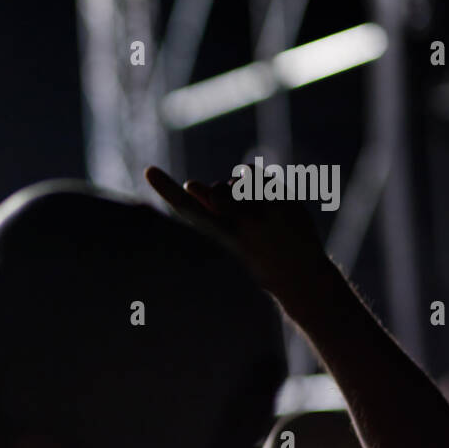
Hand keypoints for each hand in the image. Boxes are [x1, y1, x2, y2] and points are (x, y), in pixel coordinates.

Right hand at [144, 165, 329, 297]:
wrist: (299, 276)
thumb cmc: (253, 257)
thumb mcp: (225, 238)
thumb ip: (207, 212)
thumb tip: (190, 185)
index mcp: (221, 238)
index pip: (187, 209)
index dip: (166, 189)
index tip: (150, 170)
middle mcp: (241, 226)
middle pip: (215, 189)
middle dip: (217, 191)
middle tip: (230, 208)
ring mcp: (266, 213)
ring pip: (238, 178)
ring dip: (240, 187)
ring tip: (255, 212)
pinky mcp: (282, 202)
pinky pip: (256, 175)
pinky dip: (256, 182)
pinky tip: (267, 203)